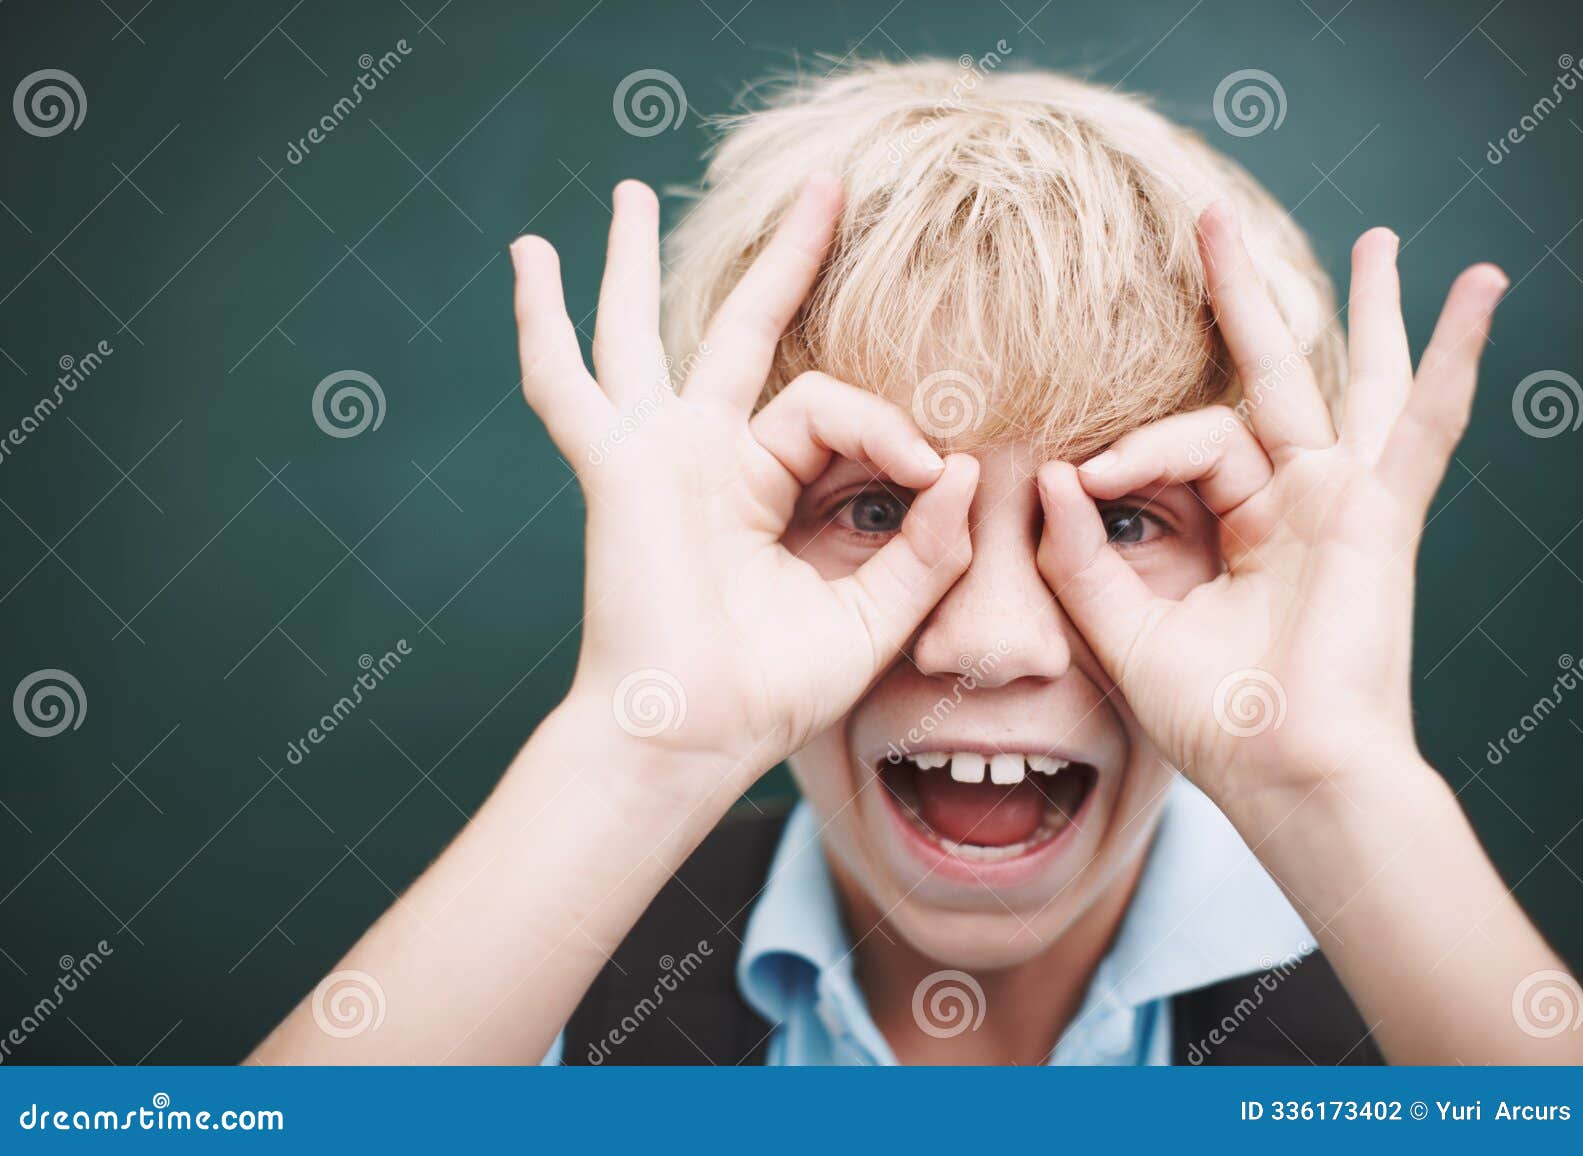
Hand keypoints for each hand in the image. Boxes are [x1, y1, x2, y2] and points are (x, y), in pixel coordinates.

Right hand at [511, 175, 977, 785]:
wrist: (693, 737)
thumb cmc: (768, 691)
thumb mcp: (870, 613)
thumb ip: (921, 546)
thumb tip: (958, 470)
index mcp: (760, 487)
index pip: (833, 407)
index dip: (889, 426)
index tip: (931, 470)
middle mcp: (704, 458)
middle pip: (742, 329)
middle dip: (787, 256)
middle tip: (830, 183)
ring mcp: (653, 456)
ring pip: (641, 334)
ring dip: (631, 262)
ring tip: (626, 192)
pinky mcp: (616, 468)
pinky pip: (566, 384)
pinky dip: (543, 323)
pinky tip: (529, 259)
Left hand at [1037, 202, 1506, 818]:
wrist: (1286, 775)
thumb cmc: (1216, 722)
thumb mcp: (1126, 632)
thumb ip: (1083, 557)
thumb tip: (1056, 477)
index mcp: (1246, 528)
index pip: (1186, 445)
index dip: (1130, 452)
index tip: (1083, 480)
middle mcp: (1301, 504)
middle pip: (1271, 374)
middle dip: (1240, 297)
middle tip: (1209, 219)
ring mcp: (1347, 502)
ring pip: (1351, 379)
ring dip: (1365, 307)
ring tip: (1382, 238)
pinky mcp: (1380, 513)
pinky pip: (1424, 420)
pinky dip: (1452, 353)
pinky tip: (1479, 288)